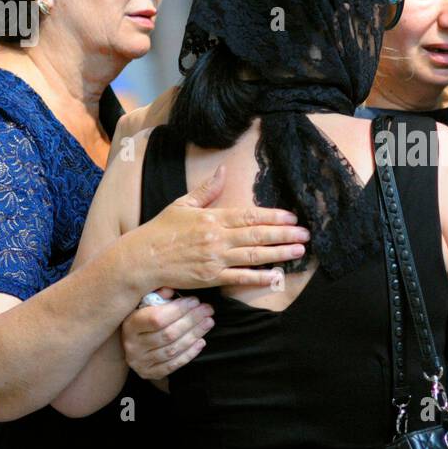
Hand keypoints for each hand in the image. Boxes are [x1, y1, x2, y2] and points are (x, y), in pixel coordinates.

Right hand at [122, 288, 214, 380]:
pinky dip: (189, 353)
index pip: (157, 319)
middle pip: (168, 334)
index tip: (195, 301)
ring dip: (194, 335)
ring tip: (208, 322)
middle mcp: (132, 345)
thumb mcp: (145, 302)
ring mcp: (140, 362)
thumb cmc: (143, 317)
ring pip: (173, 350)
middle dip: (192, 320)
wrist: (133, 342)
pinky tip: (201, 341)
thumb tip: (170, 291)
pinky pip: (173, 365)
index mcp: (129, 325)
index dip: (179, 309)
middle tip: (208, 310)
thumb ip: (157, 295)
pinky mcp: (149, 373)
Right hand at [131, 164, 310, 288]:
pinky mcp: (211, 278)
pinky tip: (276, 276)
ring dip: (279, 253)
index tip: (292, 217)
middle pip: (257, 234)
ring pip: (253, 255)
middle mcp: (217, 237)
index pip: (249, 215)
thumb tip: (223, 170)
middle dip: (284, 234)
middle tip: (306, 234)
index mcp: (212, 218)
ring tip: (298, 251)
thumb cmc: (160, 230)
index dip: (273, 216)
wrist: (142, 258)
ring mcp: (215, 259)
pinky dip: (259, 277)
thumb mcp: (183, 204)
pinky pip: (239, 278)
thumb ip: (207, 190)